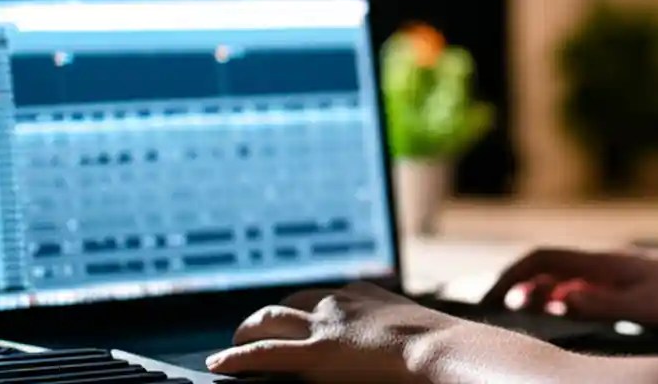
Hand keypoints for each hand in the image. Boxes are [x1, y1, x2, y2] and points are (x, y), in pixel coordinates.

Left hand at [205, 281, 463, 382]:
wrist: (437, 348)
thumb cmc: (436, 346)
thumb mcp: (412, 326)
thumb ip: (392, 329)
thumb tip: (398, 343)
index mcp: (360, 293)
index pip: (317, 297)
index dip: (296, 310)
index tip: (288, 319)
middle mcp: (335, 302)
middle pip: (286, 304)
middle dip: (263, 318)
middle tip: (249, 331)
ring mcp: (323, 326)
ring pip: (267, 321)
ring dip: (245, 333)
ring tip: (231, 347)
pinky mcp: (315, 354)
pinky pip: (264, 353)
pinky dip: (237, 358)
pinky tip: (220, 365)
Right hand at [479, 247, 657, 325]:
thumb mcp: (644, 307)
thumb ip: (599, 303)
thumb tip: (556, 298)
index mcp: (602, 262)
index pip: (541, 257)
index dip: (510, 274)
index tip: (489, 297)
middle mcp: (602, 261)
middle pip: (545, 264)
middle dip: (515, 282)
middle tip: (492, 308)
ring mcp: (612, 270)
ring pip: (560, 274)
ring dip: (535, 289)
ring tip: (516, 311)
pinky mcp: (624, 281)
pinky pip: (578, 284)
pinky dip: (557, 295)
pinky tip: (557, 310)